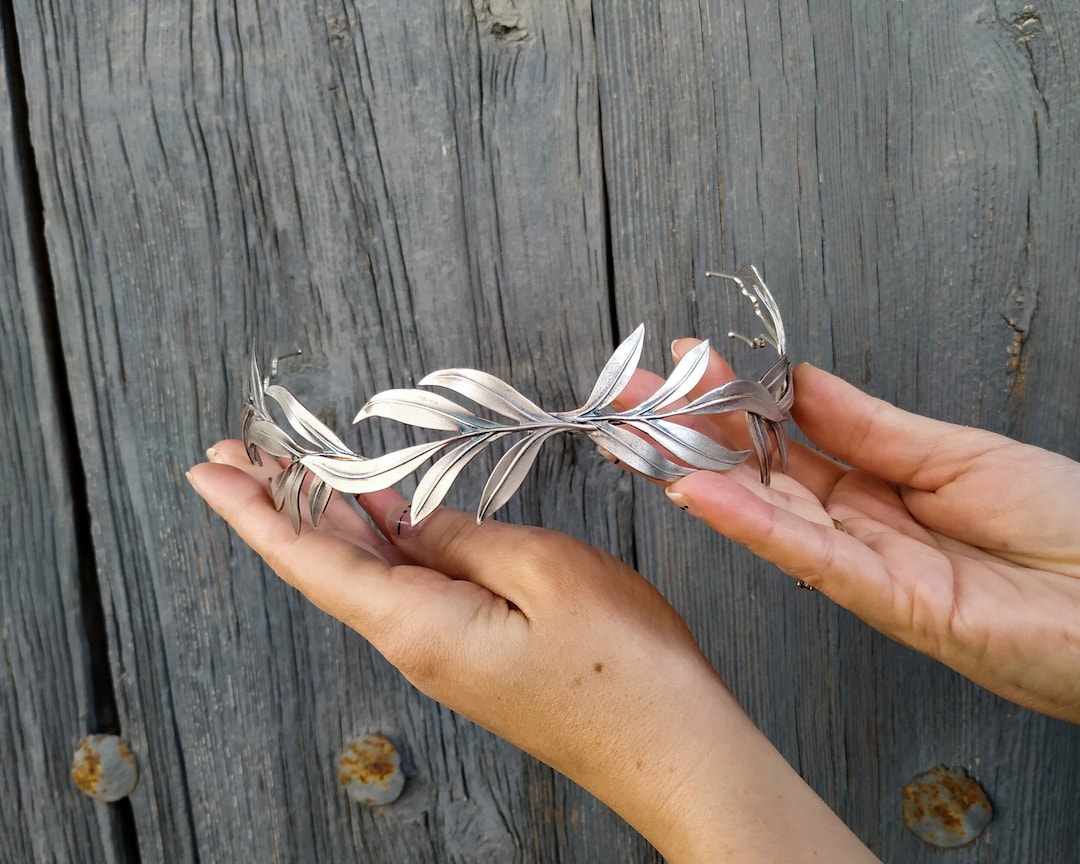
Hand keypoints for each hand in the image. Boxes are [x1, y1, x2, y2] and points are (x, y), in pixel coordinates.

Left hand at [188, 440, 877, 861]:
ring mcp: (449, 652)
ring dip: (334, 518)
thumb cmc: (624, 667)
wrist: (676, 750)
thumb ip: (464, 539)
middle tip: (242, 453)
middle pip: (330, 565)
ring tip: (303, 469)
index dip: (253, 511)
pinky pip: (415, 587)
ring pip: (372, 573)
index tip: (208, 472)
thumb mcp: (542, 571)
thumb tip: (410, 523)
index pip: (309, 560)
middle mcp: (418, 643)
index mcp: (417, 624)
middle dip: (282, 503)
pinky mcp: (480, 653)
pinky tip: (389, 514)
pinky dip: (389, 541)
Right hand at [629, 341, 1079, 722]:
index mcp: (880, 487)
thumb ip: (870, 426)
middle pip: (761, 477)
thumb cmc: (1070, 525)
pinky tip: (699, 489)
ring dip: (702, 474)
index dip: (735, 401)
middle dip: (693, 433)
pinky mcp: (893, 603)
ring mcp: (871, 569)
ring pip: (769, 517)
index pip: (786, 439)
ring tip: (645, 431)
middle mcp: (862, 530)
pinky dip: (751, 525)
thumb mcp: (959, 453)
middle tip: (632, 394)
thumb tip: (800, 383)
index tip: (688, 360)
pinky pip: (809, 558)